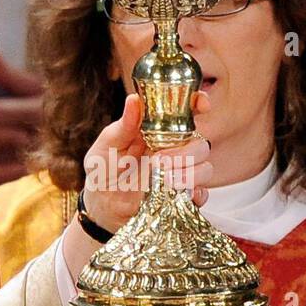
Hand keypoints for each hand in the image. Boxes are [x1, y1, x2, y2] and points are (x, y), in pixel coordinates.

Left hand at [81, 93, 212, 233]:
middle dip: (186, 152)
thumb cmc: (102, 171)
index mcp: (159, 132)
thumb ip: (122, 127)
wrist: (100, 205)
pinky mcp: (181, 196)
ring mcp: (180, 174)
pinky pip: (201, 195)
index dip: (199, 105)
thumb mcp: (106, 147)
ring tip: (164, 180)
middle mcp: (174, 151)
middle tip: (159, 161)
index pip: (187, 112)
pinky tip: (176, 195)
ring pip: (205, 168)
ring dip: (189, 174)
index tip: (202, 106)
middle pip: (200, 144)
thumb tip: (134, 100)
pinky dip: (194, 195)